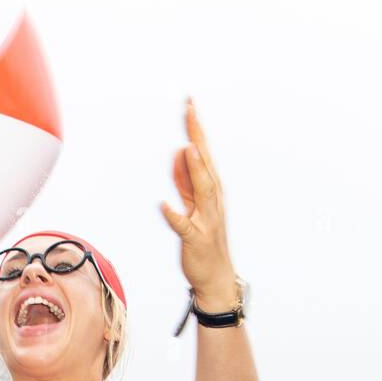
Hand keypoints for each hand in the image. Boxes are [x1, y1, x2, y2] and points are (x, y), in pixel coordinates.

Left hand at [159, 98, 236, 303]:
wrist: (216, 276)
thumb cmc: (205, 239)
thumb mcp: (192, 204)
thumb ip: (185, 179)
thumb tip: (179, 154)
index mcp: (210, 190)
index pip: (203, 153)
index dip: (196, 129)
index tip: (189, 104)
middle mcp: (212, 200)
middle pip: (205, 163)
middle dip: (198, 136)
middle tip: (190, 110)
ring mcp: (206, 219)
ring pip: (202, 190)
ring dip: (196, 170)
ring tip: (189, 147)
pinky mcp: (196, 239)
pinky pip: (184, 226)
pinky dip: (175, 215)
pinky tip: (165, 205)